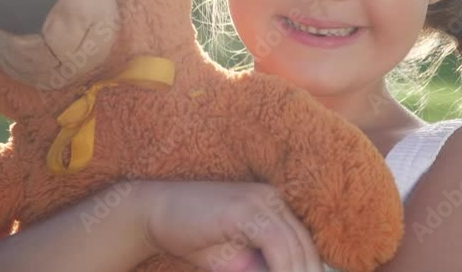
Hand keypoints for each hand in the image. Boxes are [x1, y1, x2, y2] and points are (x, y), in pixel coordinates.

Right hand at [139, 181, 324, 271]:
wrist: (152, 212)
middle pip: (304, 246)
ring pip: (294, 246)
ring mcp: (259, 200)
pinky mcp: (244, 209)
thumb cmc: (192, 237)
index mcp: (273, 205)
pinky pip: (276, 243)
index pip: (303, 244)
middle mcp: (271, 197)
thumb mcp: (235, 259)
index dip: (309, 270)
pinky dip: (281, 268)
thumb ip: (262, 266)